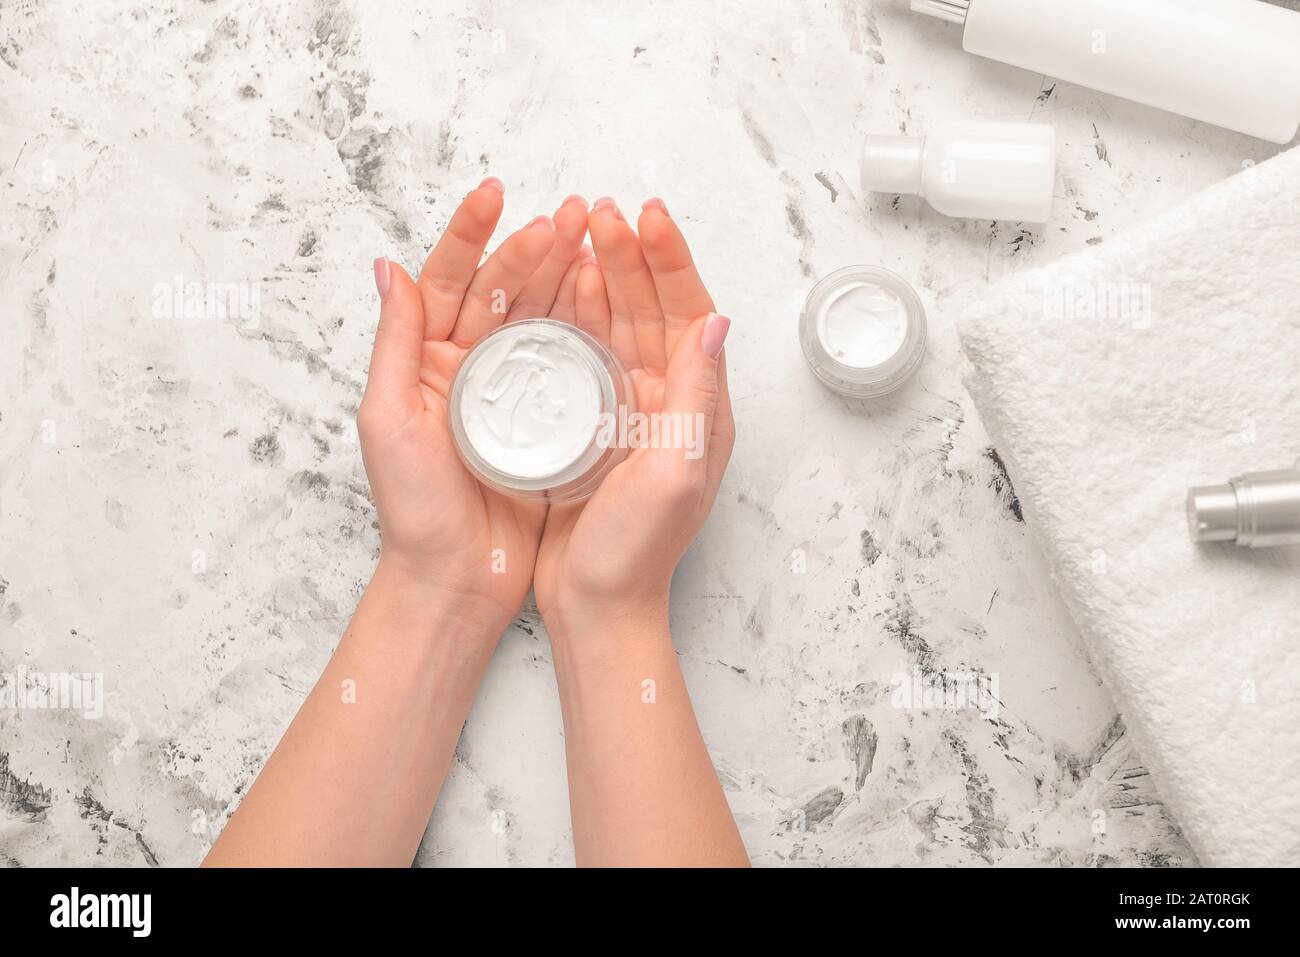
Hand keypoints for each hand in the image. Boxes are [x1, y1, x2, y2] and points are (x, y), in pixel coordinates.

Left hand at [359, 180, 589, 633]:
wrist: (456, 578)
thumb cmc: (414, 509)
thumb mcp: (387, 418)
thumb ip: (394, 342)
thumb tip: (388, 268)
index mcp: (424, 361)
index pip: (446, 280)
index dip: (470, 234)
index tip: (496, 195)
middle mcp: (467, 369)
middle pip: (502, 291)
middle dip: (532, 246)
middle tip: (571, 213)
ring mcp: (509, 394)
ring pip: (539, 318)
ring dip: (564, 274)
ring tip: (594, 236)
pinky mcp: (545, 422)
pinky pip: (566, 364)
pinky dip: (586, 326)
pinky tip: (607, 296)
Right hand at [534, 197, 734, 636]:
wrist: (597, 605)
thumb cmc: (637, 552)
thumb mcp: (673, 472)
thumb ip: (694, 397)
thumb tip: (715, 322)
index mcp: (698, 409)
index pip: (689, 315)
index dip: (671, 262)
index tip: (648, 216)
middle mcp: (670, 401)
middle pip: (652, 309)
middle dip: (632, 255)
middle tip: (605, 210)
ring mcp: (631, 410)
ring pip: (619, 324)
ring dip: (603, 275)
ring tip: (582, 230)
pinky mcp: (595, 424)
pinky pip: (587, 355)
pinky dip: (576, 316)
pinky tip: (561, 287)